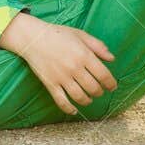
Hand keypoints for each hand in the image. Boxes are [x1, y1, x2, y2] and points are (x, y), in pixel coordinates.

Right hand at [0, 13, 117, 114]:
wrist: (32, 37)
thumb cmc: (58, 34)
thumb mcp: (80, 35)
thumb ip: (98, 46)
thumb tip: (112, 59)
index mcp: (84, 55)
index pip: (104, 75)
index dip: (111, 84)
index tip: (112, 86)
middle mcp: (74, 68)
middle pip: (93, 88)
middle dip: (99, 92)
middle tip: (99, 91)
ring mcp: (61, 77)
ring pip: (80, 97)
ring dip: (87, 100)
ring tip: (89, 98)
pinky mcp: (50, 83)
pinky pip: (61, 101)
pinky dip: (69, 108)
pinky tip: (74, 110)